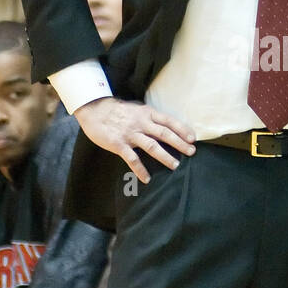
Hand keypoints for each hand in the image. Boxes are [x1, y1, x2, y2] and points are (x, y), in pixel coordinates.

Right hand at [74, 97, 195, 183]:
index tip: (193, 138)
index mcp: (147, 113)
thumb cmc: (118, 110)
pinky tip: (147, 178)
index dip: (182, 129)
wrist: (94, 109)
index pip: (168, 121)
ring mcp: (130, 134)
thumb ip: (150, 118)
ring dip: (165, 156)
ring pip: (152, 146)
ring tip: (175, 165)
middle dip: (179, 143)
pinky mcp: (119, 144)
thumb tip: (166, 127)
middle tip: (191, 152)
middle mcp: (141, 123)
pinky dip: (140, 169)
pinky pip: (132, 159)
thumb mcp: (137, 109)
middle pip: (164, 134)